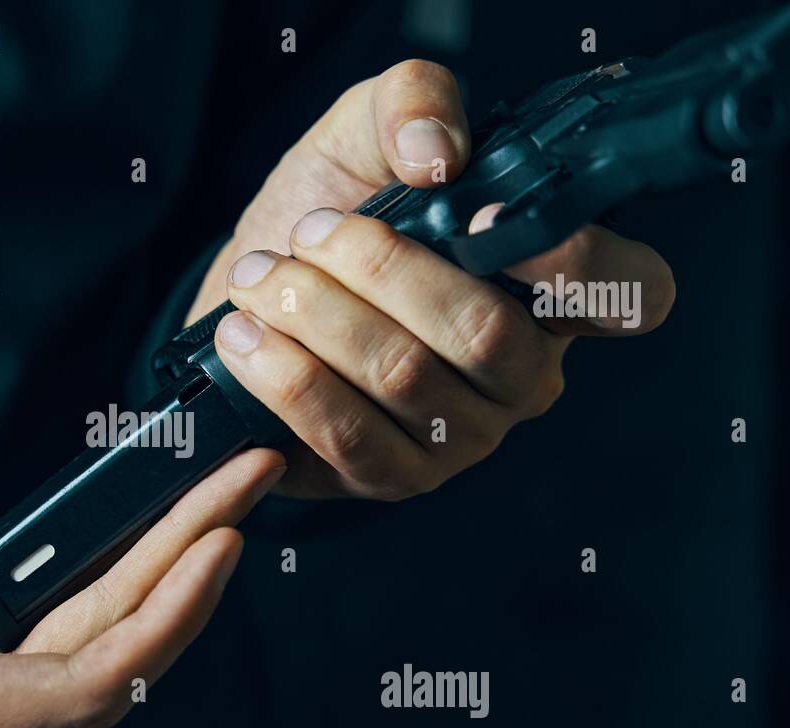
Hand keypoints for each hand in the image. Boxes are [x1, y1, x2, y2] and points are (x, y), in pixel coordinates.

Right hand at [0, 449, 285, 727]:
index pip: (84, 687)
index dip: (163, 621)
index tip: (223, 539)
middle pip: (119, 655)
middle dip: (193, 569)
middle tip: (255, 476)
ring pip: (107, 640)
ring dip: (173, 566)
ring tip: (228, 486)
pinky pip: (77, 625)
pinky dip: (129, 574)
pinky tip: (160, 525)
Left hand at [188, 60, 674, 499]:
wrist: (249, 297)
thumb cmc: (325, 217)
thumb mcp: (365, 135)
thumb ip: (414, 103)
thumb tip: (439, 153)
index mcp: (550, 291)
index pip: (630, 292)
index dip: (574, 261)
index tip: (478, 216)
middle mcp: (523, 373)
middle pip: (484, 333)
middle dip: (382, 272)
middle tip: (311, 232)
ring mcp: (463, 436)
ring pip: (404, 379)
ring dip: (318, 317)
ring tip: (259, 278)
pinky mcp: (394, 476)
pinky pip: (347, 434)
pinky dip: (288, 378)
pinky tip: (244, 337)